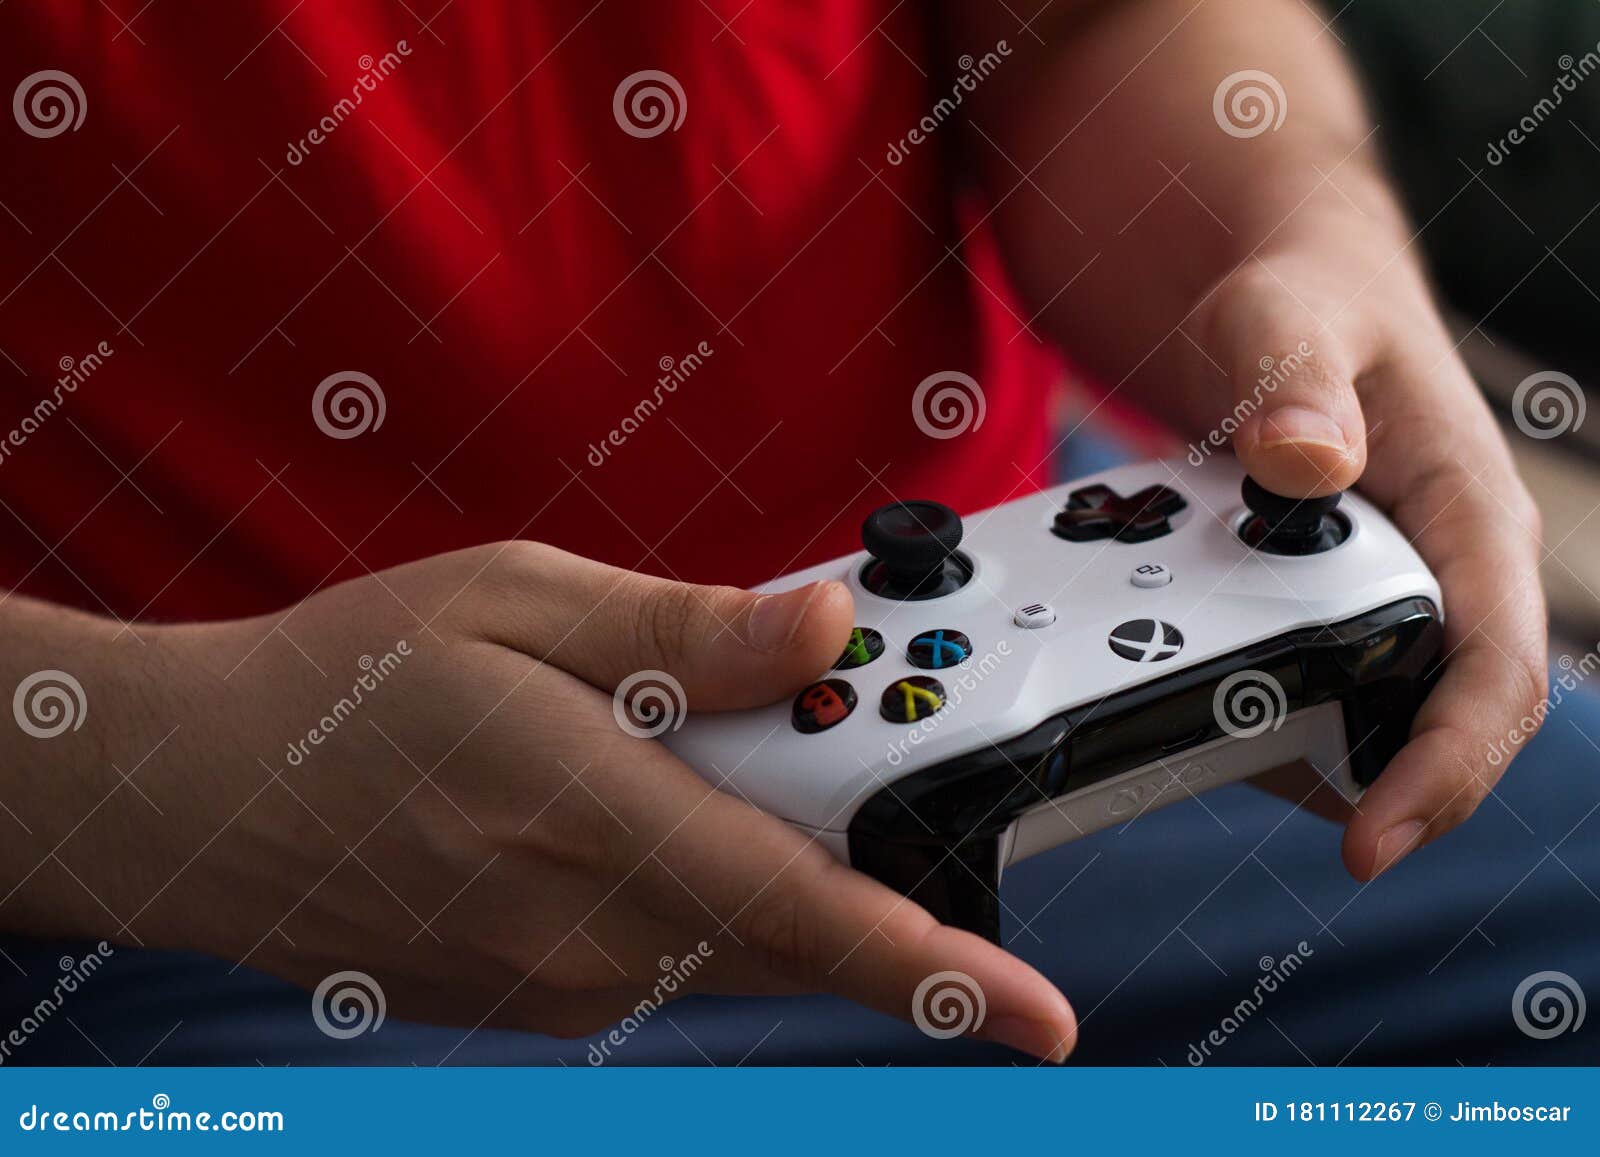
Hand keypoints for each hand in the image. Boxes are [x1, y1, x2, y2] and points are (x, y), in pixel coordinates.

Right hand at [8, 544, 1075, 1058]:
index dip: (933, 968)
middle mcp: (586, 930)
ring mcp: (563, 981)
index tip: (1039, 1018)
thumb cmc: (353, 680)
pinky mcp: (545, 996)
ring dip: (778, 855)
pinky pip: (680, 947)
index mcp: (588, 813)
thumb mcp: (513, 602)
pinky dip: (709, 880)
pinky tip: (638, 800)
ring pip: (746, 937)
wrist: (206, 794)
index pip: (798, 906)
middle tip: (843, 742)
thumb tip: (825, 633)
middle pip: (800, 924)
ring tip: (693, 748)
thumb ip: (684, 632)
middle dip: (870, 852)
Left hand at [1182, 236, 1547, 879]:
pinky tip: (1185, 685)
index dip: (1447, 767)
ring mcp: (1392, 597)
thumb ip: (1293, 377)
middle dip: (1363, 781)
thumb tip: (1306, 462)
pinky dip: (1258, 703)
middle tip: (1250, 795)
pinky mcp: (1335, 608)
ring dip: (1298, 744)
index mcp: (1467, 514)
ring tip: (1192, 718)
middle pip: (1438, 722)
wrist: (1286, 301)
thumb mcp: (1285, 316)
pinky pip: (1313, 686)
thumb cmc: (1306, 302)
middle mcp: (1445, 573)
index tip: (1374, 844)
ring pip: (1371, 717)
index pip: (1495, 669)